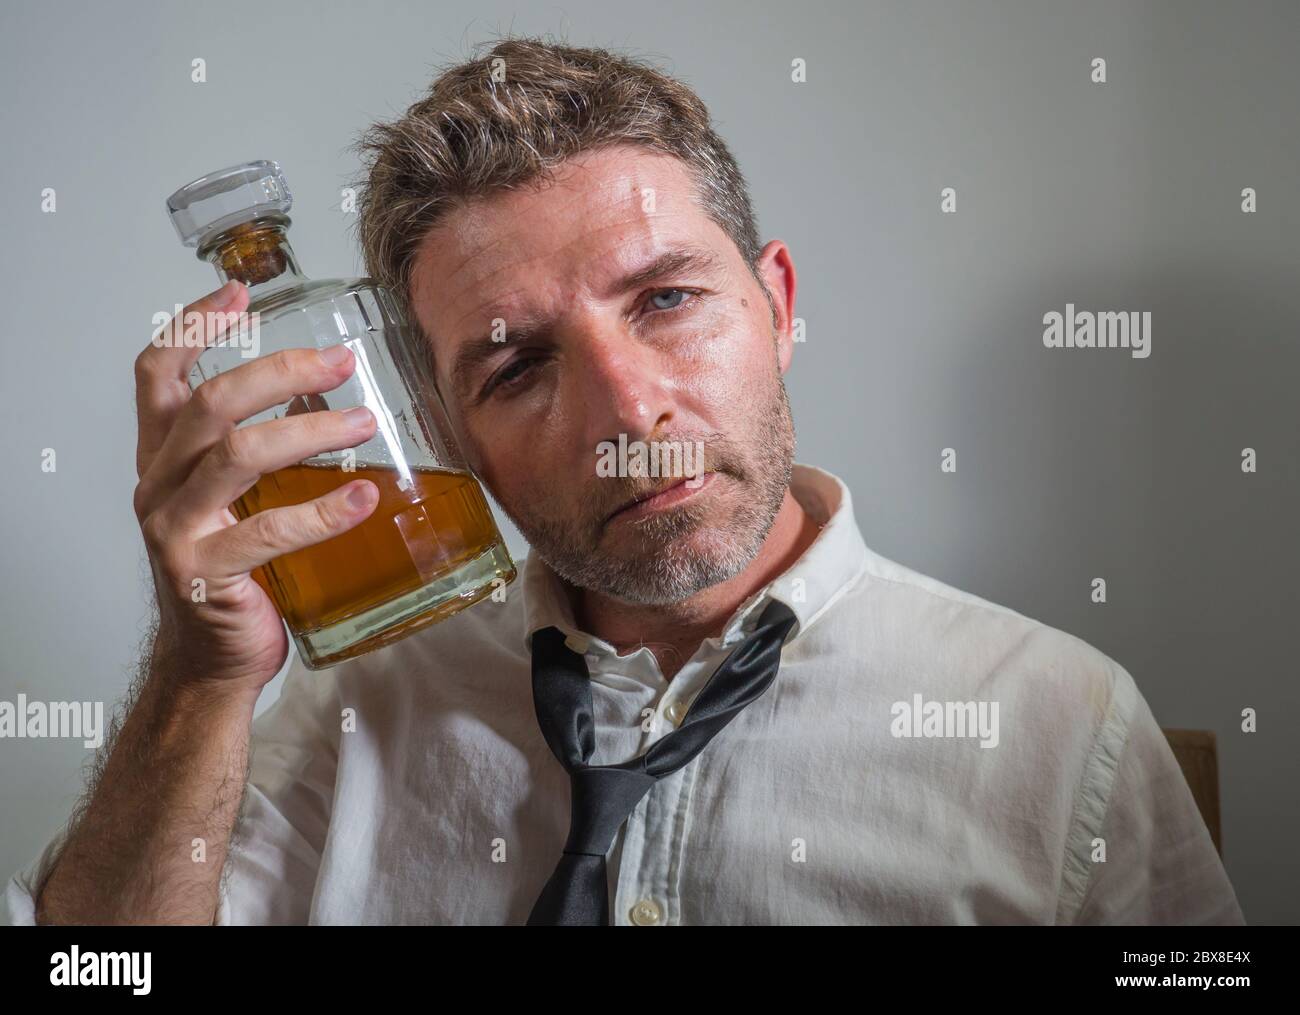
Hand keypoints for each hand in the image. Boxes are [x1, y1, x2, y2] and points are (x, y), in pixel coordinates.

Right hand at [132, 280, 378, 696]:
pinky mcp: (204, 573)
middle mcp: (159, 485)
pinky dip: (322, 512)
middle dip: (279, 371)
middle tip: (341, 361)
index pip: (157, 373)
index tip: (241, 292)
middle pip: (209, 403)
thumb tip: (327, 398)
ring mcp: (175, 530)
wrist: (213, 659)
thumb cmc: (233, 573)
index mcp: (163, 458)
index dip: (193, 326)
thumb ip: (262, 449)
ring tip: (364, 423)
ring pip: (237, 455)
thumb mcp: (238, 499)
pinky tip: (363, 498)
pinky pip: (268, 533)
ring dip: (309, 431)